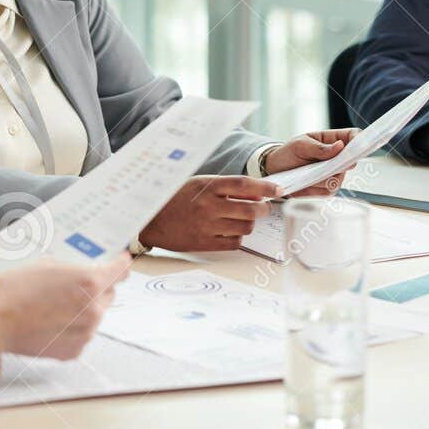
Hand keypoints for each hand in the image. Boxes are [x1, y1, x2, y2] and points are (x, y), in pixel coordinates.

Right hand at [0, 252, 130, 359]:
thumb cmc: (14, 290)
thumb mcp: (48, 265)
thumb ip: (74, 270)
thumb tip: (82, 274)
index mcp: (90, 282)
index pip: (119, 271)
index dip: (120, 265)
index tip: (122, 263)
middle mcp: (93, 309)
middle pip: (108, 294)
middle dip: (97, 289)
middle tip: (74, 286)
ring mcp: (85, 333)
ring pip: (94, 316)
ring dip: (83, 310)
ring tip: (54, 307)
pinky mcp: (74, 350)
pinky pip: (82, 335)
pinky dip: (72, 329)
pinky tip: (51, 323)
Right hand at [139, 175, 279, 252]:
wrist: (149, 220)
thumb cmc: (174, 198)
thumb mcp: (198, 184)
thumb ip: (225, 187)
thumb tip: (256, 193)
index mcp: (207, 186)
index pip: (244, 184)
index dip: (265, 186)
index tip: (278, 189)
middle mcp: (208, 206)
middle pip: (251, 209)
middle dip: (263, 209)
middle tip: (262, 208)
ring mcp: (207, 226)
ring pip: (246, 227)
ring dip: (250, 223)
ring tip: (241, 219)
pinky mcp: (204, 243)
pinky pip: (234, 243)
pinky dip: (238, 237)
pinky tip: (230, 231)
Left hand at [260, 128, 358, 195]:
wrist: (275, 170)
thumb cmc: (288, 153)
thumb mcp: (299, 145)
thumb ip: (319, 147)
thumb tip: (340, 146)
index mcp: (333, 140)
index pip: (354, 136)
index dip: (359, 140)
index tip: (356, 145)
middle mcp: (338, 159)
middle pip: (350, 162)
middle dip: (336, 165)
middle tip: (321, 165)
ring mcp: (334, 175)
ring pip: (337, 180)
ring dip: (319, 179)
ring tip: (303, 174)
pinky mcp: (326, 190)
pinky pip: (326, 192)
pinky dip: (313, 190)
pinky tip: (302, 185)